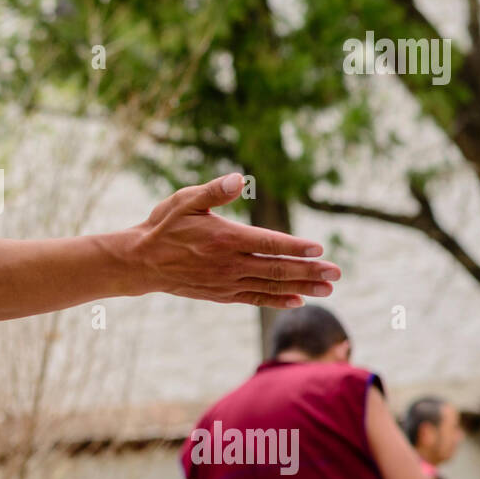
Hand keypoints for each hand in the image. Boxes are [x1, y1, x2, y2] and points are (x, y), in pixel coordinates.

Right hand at [133, 173, 340, 307]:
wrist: (142, 261)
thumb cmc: (164, 226)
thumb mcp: (185, 201)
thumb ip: (214, 191)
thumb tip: (238, 178)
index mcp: (224, 238)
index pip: (268, 243)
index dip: (295, 246)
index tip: (319, 248)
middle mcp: (229, 263)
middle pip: (277, 268)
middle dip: (309, 271)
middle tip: (337, 272)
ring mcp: (227, 282)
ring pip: (270, 286)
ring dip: (301, 287)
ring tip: (327, 288)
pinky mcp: (222, 294)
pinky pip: (255, 298)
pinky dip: (277, 300)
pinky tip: (297, 300)